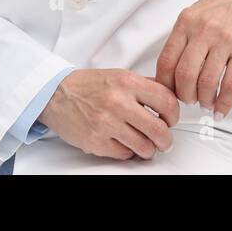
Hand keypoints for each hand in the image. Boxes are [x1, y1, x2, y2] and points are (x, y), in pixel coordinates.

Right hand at [37, 68, 179, 159]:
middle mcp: (118, 102)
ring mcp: (107, 124)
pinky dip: (128, 152)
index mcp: (127, 82)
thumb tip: (168, 98)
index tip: (171, 120)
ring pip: (144, 147)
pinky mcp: (97, 142)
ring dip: (148, 149)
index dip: (174, 114)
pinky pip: (125, 155)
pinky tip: (123, 142)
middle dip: (166, 140)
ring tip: (144, 144)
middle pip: (159, 130)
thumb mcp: (119, 75)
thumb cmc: (87, 86)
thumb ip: (144, 85)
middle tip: (165, 140)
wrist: (57, 94)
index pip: (167, 101)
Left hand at [155, 0, 231, 119]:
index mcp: (187, 22)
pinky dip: (223, 103)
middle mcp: (203, 31)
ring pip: (206, 82)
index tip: (169, 92)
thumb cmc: (227, 5)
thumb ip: (184, 37)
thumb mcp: (197, 12)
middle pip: (184, 75)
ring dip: (203, 100)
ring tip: (205, 102)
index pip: (166, 60)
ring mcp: (225, 41)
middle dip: (184, 95)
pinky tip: (220, 110)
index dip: (165, 83)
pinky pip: (230, 85)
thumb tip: (171, 70)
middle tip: (188, 99)